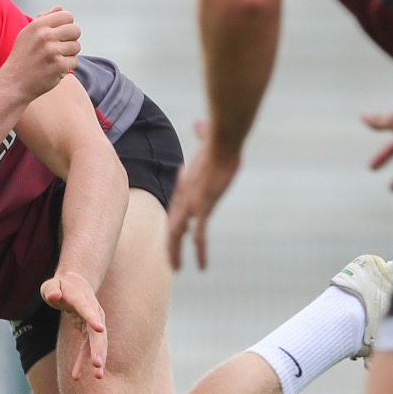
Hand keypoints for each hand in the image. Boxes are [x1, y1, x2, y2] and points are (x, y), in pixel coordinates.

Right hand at [2, 7, 80, 102]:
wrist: (14, 82)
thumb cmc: (21, 57)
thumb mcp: (27, 34)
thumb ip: (43, 19)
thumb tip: (60, 8)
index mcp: (38, 25)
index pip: (67, 16)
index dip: (66, 25)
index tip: (59, 35)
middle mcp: (45, 36)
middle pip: (75, 30)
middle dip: (71, 39)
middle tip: (59, 48)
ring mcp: (52, 51)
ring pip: (76, 46)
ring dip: (69, 54)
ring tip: (55, 59)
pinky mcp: (59, 66)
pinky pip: (74, 61)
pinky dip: (67, 66)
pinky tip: (55, 68)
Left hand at [41, 270, 106, 379]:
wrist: (76, 284)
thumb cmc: (60, 285)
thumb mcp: (51, 285)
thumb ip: (51, 290)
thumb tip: (54, 296)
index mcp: (81, 298)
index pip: (87, 308)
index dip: (92, 317)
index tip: (100, 328)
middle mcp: (93, 311)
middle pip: (98, 331)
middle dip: (98, 347)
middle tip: (98, 364)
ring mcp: (95, 321)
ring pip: (98, 342)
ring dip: (98, 358)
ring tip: (97, 376)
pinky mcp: (92, 331)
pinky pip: (89, 348)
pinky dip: (85, 361)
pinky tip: (76, 376)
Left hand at [166, 119, 239, 270]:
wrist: (223, 139)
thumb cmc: (220, 138)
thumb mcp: (209, 138)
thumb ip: (203, 134)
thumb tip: (201, 125)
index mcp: (185, 182)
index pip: (176, 206)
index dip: (176, 221)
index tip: (178, 234)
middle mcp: (184, 194)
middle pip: (173, 223)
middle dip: (170, 243)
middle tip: (170, 261)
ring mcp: (192, 202)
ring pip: (178, 233)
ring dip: (176, 252)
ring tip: (176, 269)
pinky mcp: (203, 206)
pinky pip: (199, 236)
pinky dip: (199, 252)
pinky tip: (201, 266)